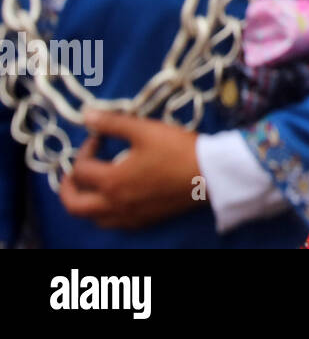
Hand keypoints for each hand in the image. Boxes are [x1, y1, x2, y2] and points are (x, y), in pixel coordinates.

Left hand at [58, 111, 204, 230]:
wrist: (210, 174)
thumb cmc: (177, 150)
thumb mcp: (145, 130)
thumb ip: (112, 123)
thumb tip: (86, 116)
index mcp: (111, 181)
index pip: (80, 169)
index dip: (85, 148)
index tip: (98, 137)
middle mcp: (114, 204)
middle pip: (74, 204)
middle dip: (68, 187)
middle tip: (75, 172)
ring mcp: (129, 216)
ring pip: (92, 218)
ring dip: (85, 202)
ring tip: (93, 186)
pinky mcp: (144, 220)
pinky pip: (113, 223)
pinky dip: (104, 212)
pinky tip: (116, 198)